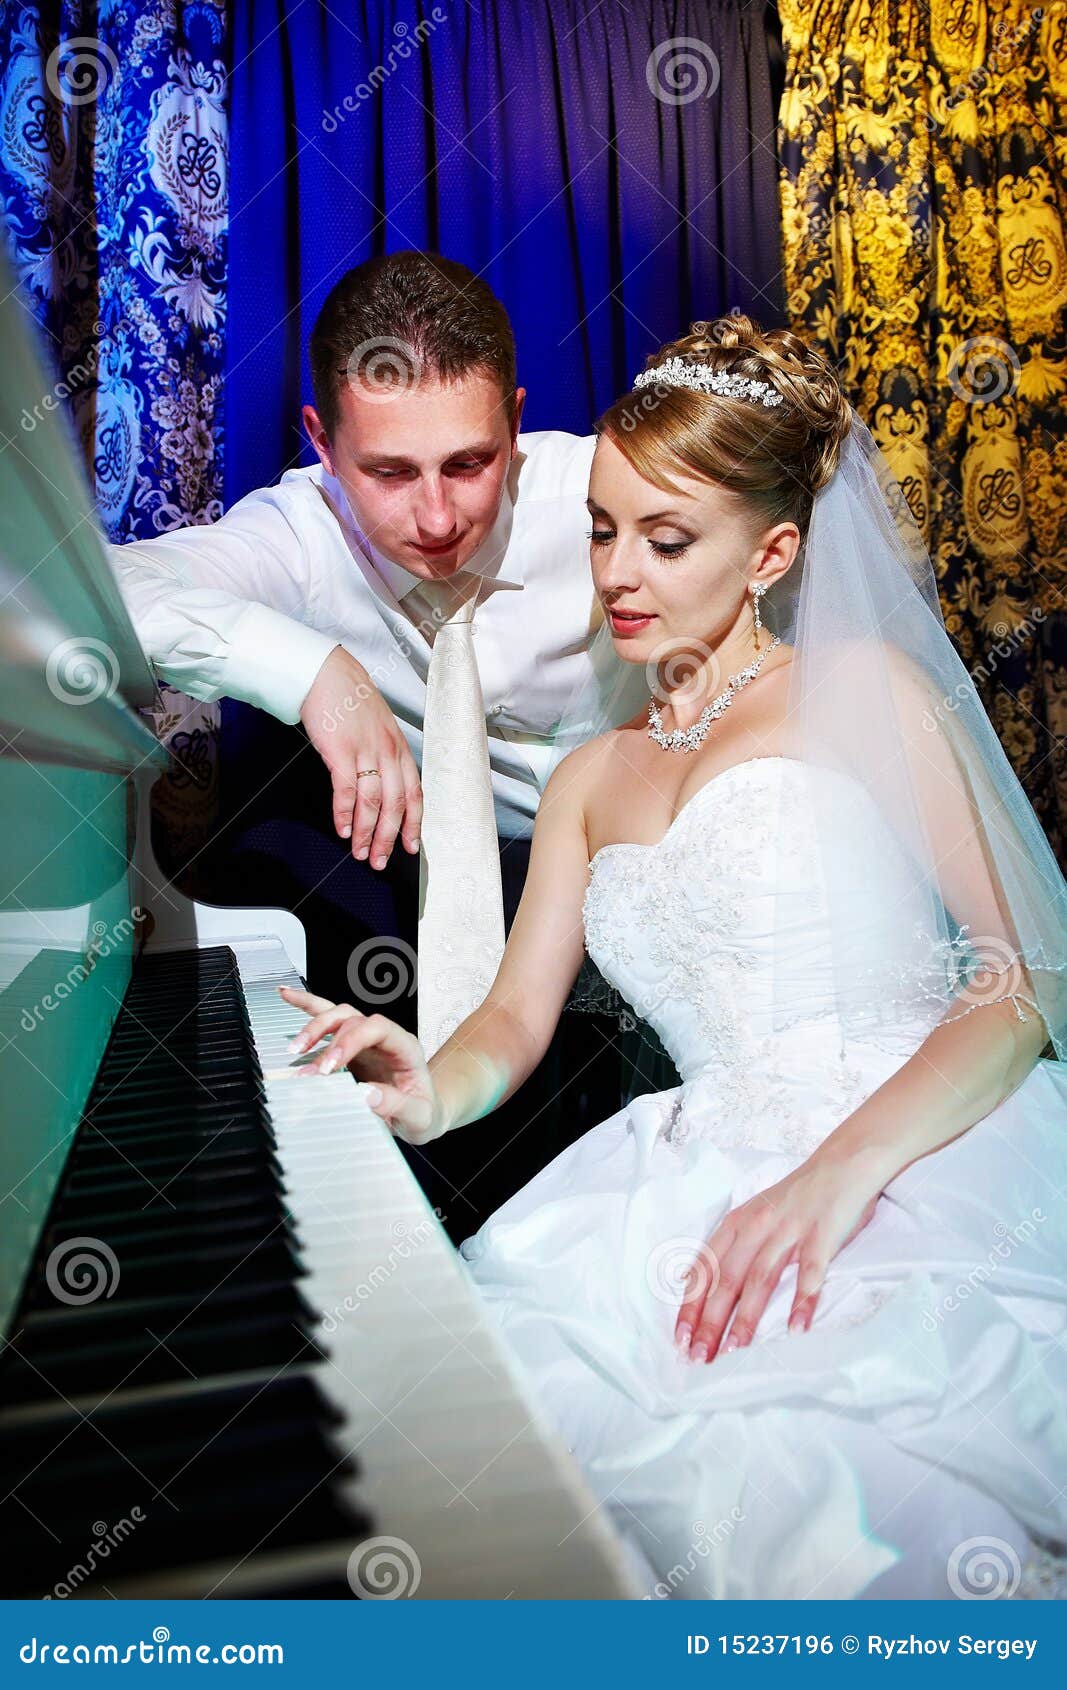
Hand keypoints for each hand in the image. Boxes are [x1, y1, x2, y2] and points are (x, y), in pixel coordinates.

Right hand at [278, 985, 443, 1144]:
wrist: (421, 1113)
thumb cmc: (422, 1112)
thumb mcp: (419, 1117)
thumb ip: (397, 1105)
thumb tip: (366, 1094)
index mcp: (405, 1047)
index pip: (377, 1028)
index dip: (351, 1041)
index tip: (330, 1066)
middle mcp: (385, 1037)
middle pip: (353, 1020)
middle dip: (328, 1041)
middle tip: (312, 1071)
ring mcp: (366, 1038)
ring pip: (338, 1015)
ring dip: (314, 1027)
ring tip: (294, 1048)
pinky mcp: (349, 1044)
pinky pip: (328, 1017)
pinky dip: (307, 1005)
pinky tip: (287, 995)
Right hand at [299, 646, 422, 868]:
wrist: (325, 671)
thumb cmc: (347, 699)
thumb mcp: (376, 727)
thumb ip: (381, 755)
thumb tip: (379, 787)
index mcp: (398, 746)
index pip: (415, 792)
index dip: (414, 823)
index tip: (412, 847)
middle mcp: (387, 750)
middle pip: (396, 804)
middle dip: (389, 837)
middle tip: (379, 860)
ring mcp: (365, 750)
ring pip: (373, 802)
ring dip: (366, 832)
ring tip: (359, 852)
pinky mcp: (340, 749)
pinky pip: (346, 789)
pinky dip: (345, 813)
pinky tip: (342, 829)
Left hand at [674, 1156, 880, 1362]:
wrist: (844, 1161)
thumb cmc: (798, 1196)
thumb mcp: (755, 1213)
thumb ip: (728, 1246)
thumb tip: (689, 1280)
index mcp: (737, 1222)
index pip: (705, 1268)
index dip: (690, 1304)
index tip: (679, 1339)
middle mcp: (757, 1225)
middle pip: (727, 1279)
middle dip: (710, 1321)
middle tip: (699, 1357)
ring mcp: (789, 1229)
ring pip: (760, 1279)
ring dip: (746, 1318)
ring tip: (735, 1351)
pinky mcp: (821, 1234)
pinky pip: (810, 1272)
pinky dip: (802, 1301)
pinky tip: (795, 1329)